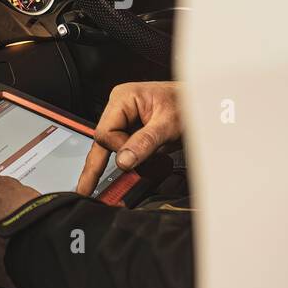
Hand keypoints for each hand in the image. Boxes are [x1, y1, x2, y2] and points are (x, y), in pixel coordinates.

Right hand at [76, 81, 181, 195]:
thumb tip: (123, 160)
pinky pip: (123, 150)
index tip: (136, 156)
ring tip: (98, 184)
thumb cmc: (189, 104)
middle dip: (96, 165)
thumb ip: (144, 142)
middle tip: (84, 188)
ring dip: (121, 163)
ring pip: (111, 148)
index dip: (119, 148)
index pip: (106, 132)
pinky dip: (128, 162)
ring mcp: (126, 119)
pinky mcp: (133, 130)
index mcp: (123, 98)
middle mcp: (120, 107)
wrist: (203, 104)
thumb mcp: (168, 125)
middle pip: (102, 141)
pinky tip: (126, 173)